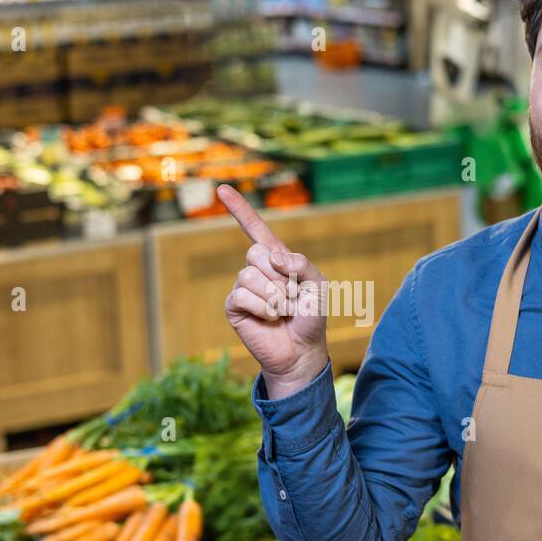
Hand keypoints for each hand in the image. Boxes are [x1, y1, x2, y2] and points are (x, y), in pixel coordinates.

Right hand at [219, 184, 328, 398]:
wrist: (302, 351)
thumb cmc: (311, 317)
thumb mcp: (318, 285)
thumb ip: (302, 263)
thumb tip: (274, 257)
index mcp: (277, 259)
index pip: (255, 229)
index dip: (240, 209)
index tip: (222, 189)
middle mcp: (257, 269)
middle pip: (256, 252)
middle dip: (281, 277)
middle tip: (291, 297)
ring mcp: (243, 287)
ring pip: (250, 274)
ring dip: (275, 295)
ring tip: (283, 311)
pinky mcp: (234, 307)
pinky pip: (243, 295)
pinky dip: (263, 307)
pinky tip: (270, 319)